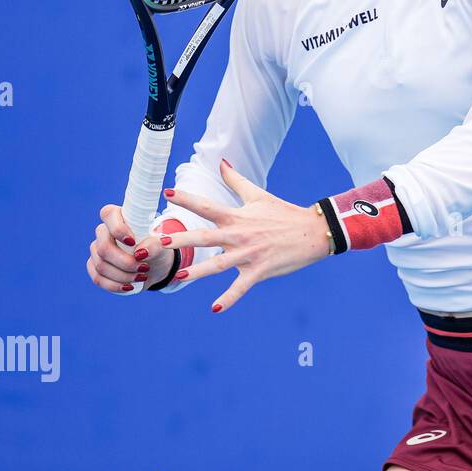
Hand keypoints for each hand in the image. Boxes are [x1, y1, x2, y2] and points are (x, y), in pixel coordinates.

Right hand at [89, 203, 175, 292]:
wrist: (154, 265)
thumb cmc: (156, 249)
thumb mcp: (162, 246)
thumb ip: (155, 245)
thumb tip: (141, 252)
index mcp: (119, 217)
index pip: (108, 214)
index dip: (118, 229)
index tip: (133, 242)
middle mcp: (104, 232)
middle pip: (103, 247)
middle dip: (125, 262)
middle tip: (144, 267)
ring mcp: (96, 250)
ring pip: (101, 265)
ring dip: (123, 275)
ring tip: (142, 276)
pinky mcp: (94, 266)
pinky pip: (98, 278)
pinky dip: (115, 285)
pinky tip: (130, 286)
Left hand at [136, 158, 331, 313]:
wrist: (313, 232)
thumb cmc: (284, 213)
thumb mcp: (259, 195)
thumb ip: (236, 181)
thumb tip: (221, 162)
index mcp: (237, 217)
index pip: (207, 206)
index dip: (186, 199)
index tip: (166, 192)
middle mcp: (239, 235)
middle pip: (204, 237)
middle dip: (180, 240)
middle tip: (158, 242)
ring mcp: (249, 254)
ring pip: (218, 265)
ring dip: (197, 272)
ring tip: (178, 276)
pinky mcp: (259, 270)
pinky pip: (241, 287)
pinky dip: (229, 298)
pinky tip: (215, 309)